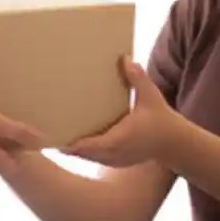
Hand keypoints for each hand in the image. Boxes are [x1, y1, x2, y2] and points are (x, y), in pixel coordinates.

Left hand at [63, 57, 178, 167]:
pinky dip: (81, 152)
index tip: (52, 135)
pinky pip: (93, 158)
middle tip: (43, 132)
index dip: (69, 144)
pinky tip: (71, 141)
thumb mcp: (150, 97)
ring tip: (53, 135)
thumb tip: (125, 58)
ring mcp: (114, 160)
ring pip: (85, 158)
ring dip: (71, 149)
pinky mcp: (115, 162)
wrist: (175, 144)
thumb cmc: (162, 120)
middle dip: (63, 144)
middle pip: (80, 153)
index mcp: (118, 139)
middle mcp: (114, 153)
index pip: (88, 146)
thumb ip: (137, 78)